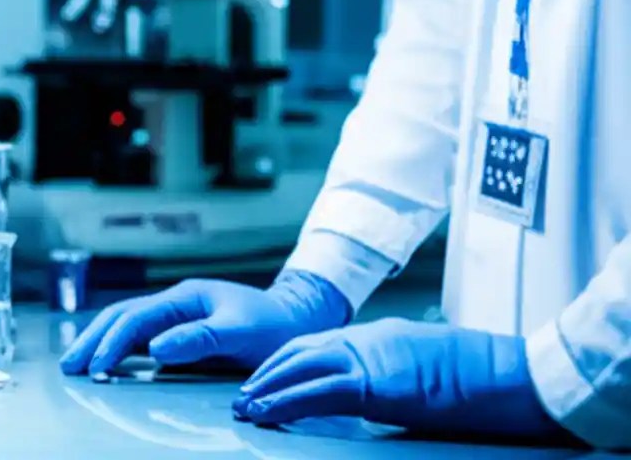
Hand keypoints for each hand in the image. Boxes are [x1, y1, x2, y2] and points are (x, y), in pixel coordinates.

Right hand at [59, 272, 349, 376]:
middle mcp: (175, 303)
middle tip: (70, 366)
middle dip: (93, 340)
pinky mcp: (181, 331)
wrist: (295, 319)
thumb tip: (155, 349)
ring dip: (100, 343)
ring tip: (77, 365)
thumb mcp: (240, 331)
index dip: (113, 344)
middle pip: (121, 317)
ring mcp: (176, 315)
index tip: (98, 369)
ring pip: (126, 325)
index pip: (135, 319)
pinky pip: (140, 338)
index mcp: (184, 297)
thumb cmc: (272, 325)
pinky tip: (107, 364)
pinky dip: (118, 349)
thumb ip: (199, 338)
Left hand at [234, 318, 568, 440]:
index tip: (265, 379)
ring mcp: (370, 358)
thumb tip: (373, 393)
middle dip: (268, 374)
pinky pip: (320, 393)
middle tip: (243, 395)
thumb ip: (391, 373)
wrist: (507, 372)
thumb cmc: (478, 374)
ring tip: (246, 407)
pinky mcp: (376, 383)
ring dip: (269, 388)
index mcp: (377, 337)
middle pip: (300, 352)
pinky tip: (269, 412)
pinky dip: (288, 402)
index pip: (317, 345)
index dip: (287, 362)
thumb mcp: (423, 367)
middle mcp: (366, 341)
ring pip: (302, 368)